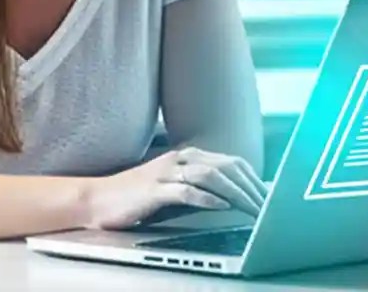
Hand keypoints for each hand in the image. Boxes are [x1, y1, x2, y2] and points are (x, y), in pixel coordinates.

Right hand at [83, 146, 268, 230]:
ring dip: (236, 194)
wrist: (97, 200)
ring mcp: (166, 173)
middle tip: (269, 208)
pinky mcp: (154, 190)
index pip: (231, 163)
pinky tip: (221, 207)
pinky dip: (207, 198)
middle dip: (251, 188)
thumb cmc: (137, 198)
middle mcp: (179, 159)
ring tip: (253, 209)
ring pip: (211, 176)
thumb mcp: (173, 188)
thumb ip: (201, 189)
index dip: (254, 180)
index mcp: (186, 156)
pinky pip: (186, 191)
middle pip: (226, 167)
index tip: (270, 199)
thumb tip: (234, 201)